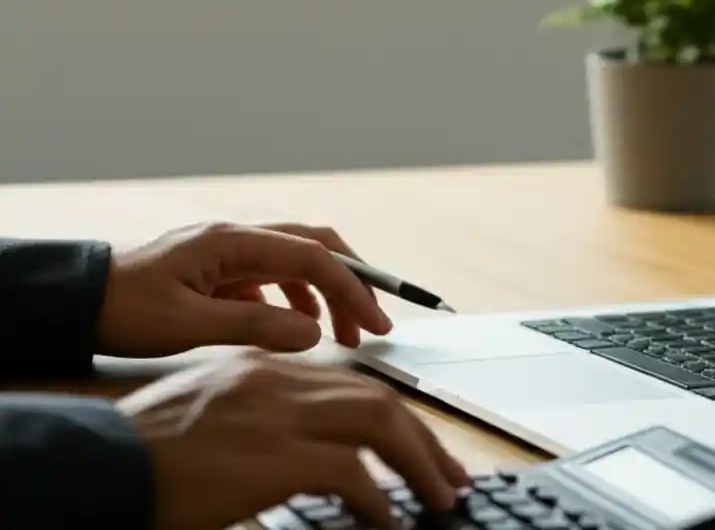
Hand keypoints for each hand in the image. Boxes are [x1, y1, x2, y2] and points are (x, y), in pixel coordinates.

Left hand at [99, 222, 393, 356]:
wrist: (75, 301)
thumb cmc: (123, 310)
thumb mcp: (189, 326)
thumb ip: (256, 328)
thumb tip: (315, 332)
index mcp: (232, 242)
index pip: (312, 257)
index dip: (352, 289)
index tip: (376, 324)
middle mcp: (236, 238)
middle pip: (315, 248)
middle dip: (351, 284)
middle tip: (375, 324)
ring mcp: (228, 252)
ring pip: (297, 263)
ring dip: (326, 296)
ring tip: (340, 336)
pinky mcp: (219, 270)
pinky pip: (272, 279)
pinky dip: (294, 302)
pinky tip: (294, 329)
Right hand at [118, 353, 469, 529]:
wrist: (98, 467)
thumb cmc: (147, 457)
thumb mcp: (216, 421)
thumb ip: (269, 423)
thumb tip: (325, 459)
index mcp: (262, 367)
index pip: (350, 382)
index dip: (395, 416)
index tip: (419, 445)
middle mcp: (275, 378)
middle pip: (376, 398)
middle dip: (423, 438)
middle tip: (450, 474)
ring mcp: (275, 412)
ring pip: (378, 423)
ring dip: (419, 462)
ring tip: (440, 495)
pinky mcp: (271, 453)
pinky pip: (350, 471)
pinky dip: (379, 497)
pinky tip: (388, 520)